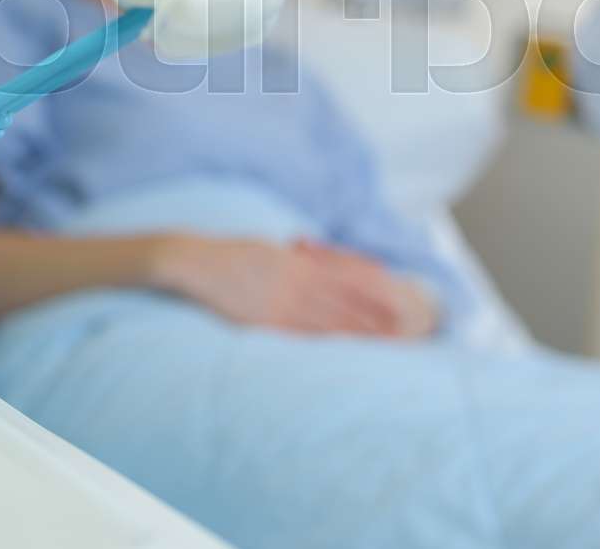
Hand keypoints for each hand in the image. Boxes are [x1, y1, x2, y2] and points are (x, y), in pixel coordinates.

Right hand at [153, 234, 437, 337]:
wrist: (195, 263)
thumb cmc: (230, 254)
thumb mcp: (268, 248)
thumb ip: (295, 260)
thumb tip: (314, 263)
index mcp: (296, 263)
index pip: (343, 278)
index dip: (371, 292)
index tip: (397, 299)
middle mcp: (292, 282)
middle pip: (342, 303)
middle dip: (374, 317)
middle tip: (404, 328)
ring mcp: (277, 303)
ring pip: (325, 321)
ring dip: (356, 333)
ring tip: (381, 343)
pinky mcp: (261, 322)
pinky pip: (297, 335)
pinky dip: (322, 344)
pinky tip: (340, 351)